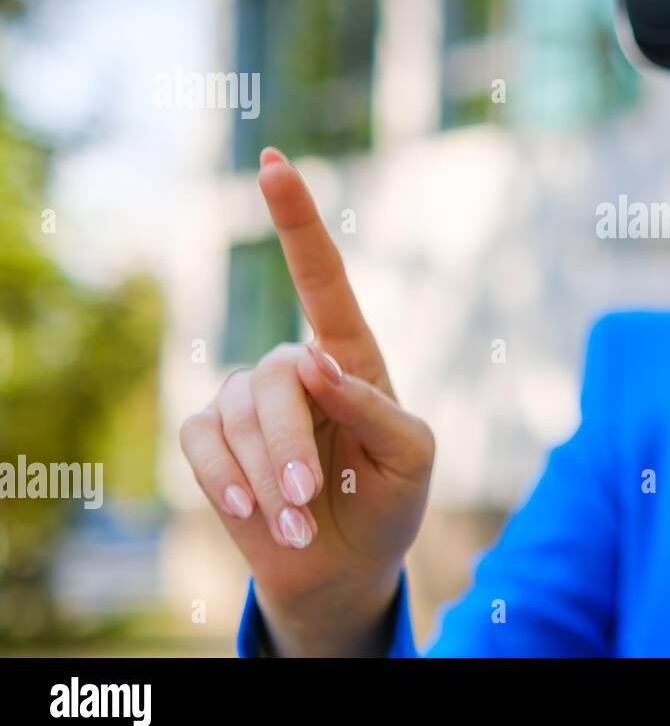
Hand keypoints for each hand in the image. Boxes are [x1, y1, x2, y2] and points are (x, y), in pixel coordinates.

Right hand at [179, 148, 434, 654]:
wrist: (346, 562)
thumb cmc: (390, 496)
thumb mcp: (411, 453)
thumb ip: (370, 404)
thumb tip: (306, 358)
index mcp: (351, 355)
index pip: (321, 276)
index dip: (296, 219)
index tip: (273, 163)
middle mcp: (294, 365)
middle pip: (277, 375)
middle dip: (291, 444)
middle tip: (310, 499)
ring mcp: (247, 399)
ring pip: (239, 411)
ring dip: (269, 475)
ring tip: (297, 519)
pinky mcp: (210, 439)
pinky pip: (202, 443)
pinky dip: (229, 485)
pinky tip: (256, 514)